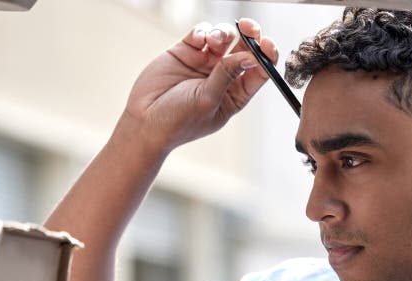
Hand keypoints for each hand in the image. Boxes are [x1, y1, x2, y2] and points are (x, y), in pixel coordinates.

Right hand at [120, 18, 277, 152]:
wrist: (144, 122)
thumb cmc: (178, 122)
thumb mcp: (207, 100)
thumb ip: (227, 75)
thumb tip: (251, 55)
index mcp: (234, 95)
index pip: (258, 71)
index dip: (266, 56)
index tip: (267, 45)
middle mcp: (222, 77)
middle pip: (245, 50)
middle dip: (250, 36)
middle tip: (249, 27)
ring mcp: (204, 64)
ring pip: (224, 38)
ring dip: (223, 33)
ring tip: (213, 41)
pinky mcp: (185, 52)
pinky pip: (201, 33)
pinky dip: (203, 31)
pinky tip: (199, 40)